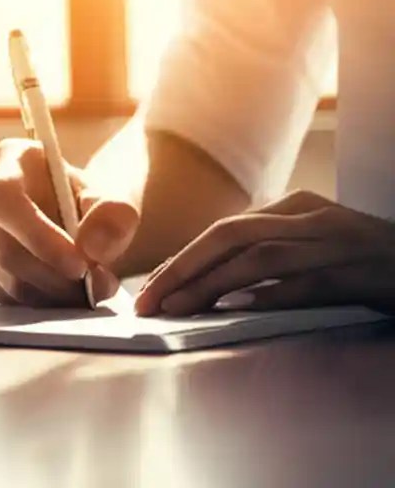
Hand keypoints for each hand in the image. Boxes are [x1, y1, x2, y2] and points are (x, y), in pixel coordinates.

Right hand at [0, 138, 139, 306]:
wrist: (77, 216)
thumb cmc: (89, 201)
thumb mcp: (114, 197)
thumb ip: (114, 215)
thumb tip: (93, 248)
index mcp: (7, 159)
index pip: (3, 200)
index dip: (37, 237)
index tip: (79, 265)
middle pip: (4, 249)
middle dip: (54, 277)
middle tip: (97, 285)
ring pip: (5, 279)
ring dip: (52, 294)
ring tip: (90, 288)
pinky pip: (3, 296)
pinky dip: (39, 302)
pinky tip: (66, 291)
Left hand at [135, 190, 394, 315]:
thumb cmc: (366, 259)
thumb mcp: (314, 242)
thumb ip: (268, 252)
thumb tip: (210, 282)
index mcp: (295, 206)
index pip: (224, 231)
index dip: (183, 260)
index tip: (151, 288)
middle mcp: (310, 218)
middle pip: (230, 237)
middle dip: (182, 269)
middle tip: (149, 300)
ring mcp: (334, 244)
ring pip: (259, 258)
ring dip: (211, 284)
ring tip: (177, 307)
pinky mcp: (359, 273)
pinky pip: (308, 283)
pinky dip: (271, 296)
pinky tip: (239, 309)